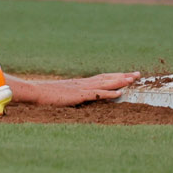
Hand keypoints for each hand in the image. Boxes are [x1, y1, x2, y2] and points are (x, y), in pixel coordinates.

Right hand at [12, 72, 140, 106]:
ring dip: (120, 81)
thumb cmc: (44, 95)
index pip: (100, 78)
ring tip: (133, 80)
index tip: (126, 75)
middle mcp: (82, 83)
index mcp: (79, 83)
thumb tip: (74, 98)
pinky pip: (97, 94)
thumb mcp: (60, 94)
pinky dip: (109, 93)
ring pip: (105, 83)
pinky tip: (119, 93)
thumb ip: (69, 94)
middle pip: (106, 77)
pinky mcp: (79, 95)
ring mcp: (81, 88)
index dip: (114, 76)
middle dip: (122, 76)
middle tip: (137, 74)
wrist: (34, 92)